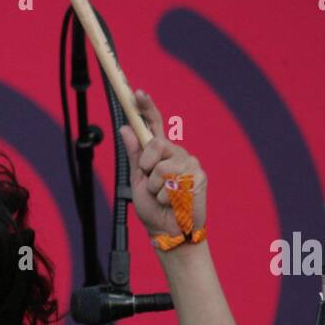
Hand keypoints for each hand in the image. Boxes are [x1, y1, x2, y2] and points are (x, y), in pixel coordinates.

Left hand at [117, 90, 206, 239]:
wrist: (168, 232)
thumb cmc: (154, 209)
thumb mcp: (138, 181)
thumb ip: (135, 156)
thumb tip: (125, 128)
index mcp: (161, 153)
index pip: (154, 125)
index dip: (147, 107)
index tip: (137, 93)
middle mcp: (177, 154)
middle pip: (156, 143)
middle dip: (147, 165)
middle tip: (152, 183)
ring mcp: (190, 164)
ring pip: (163, 165)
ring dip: (156, 186)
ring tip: (164, 197)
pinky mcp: (199, 177)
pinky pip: (173, 181)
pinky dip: (166, 195)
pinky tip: (173, 202)